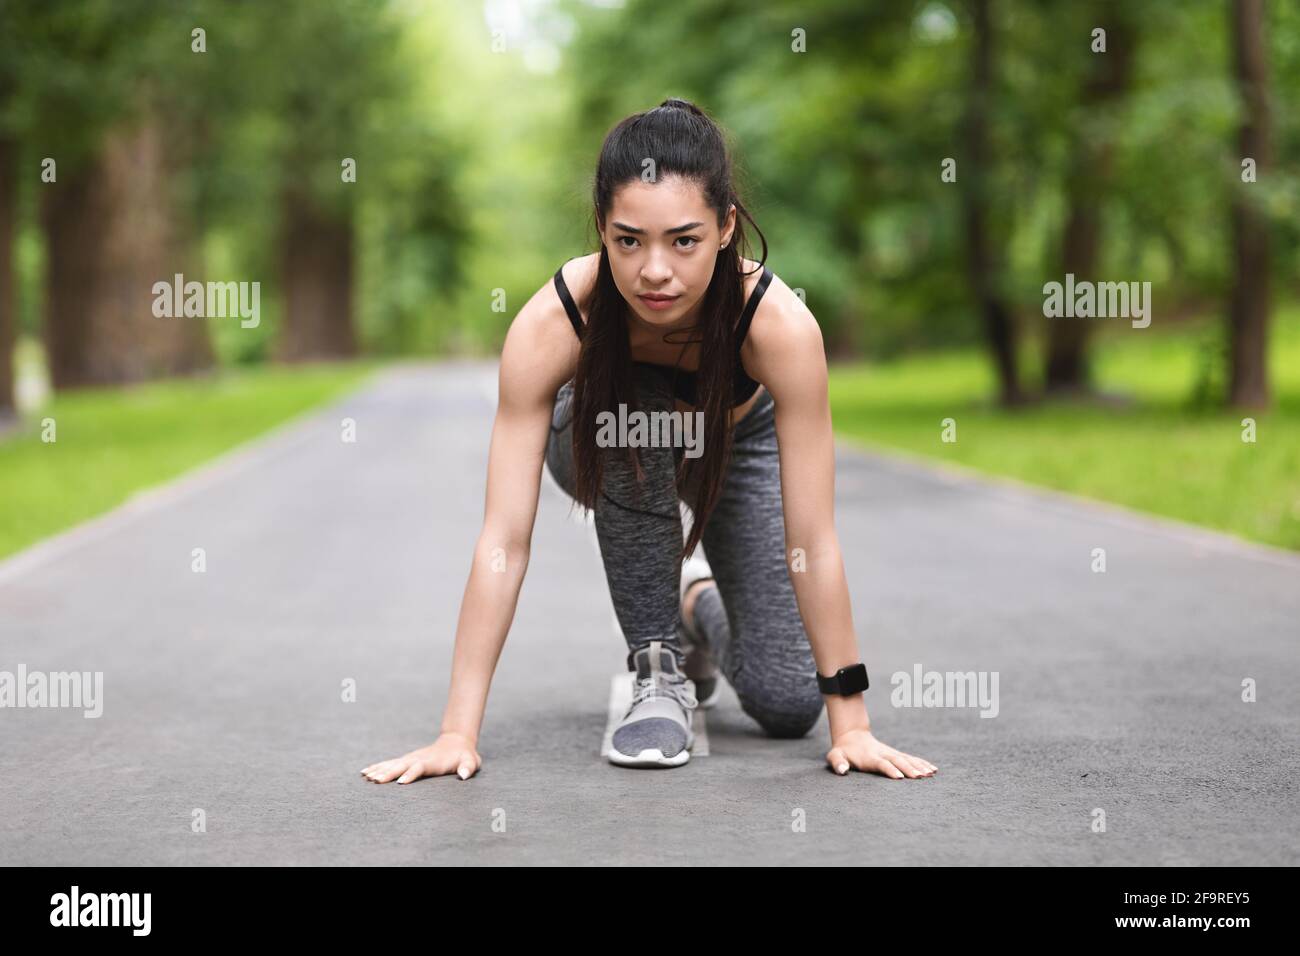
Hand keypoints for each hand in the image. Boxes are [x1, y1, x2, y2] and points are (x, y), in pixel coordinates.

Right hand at [361, 732, 481, 783]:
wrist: (457, 742)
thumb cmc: (464, 756)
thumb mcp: (471, 762)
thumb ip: (468, 768)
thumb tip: (463, 775)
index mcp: (432, 761)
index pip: (419, 767)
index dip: (411, 774)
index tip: (400, 782)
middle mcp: (418, 758)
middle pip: (401, 765)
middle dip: (389, 773)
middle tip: (375, 781)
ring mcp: (411, 758)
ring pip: (393, 764)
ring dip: (379, 770)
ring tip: (365, 776)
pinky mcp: (407, 760)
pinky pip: (390, 763)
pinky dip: (378, 767)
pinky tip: (366, 772)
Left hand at [826, 728, 936, 778]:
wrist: (851, 736)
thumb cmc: (843, 751)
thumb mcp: (835, 756)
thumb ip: (837, 763)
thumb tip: (842, 771)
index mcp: (869, 757)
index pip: (881, 763)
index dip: (889, 769)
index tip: (900, 777)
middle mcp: (883, 754)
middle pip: (898, 761)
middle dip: (909, 769)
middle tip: (920, 777)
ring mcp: (890, 753)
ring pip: (907, 759)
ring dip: (919, 766)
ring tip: (931, 773)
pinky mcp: (895, 754)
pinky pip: (911, 758)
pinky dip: (922, 763)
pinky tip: (933, 769)